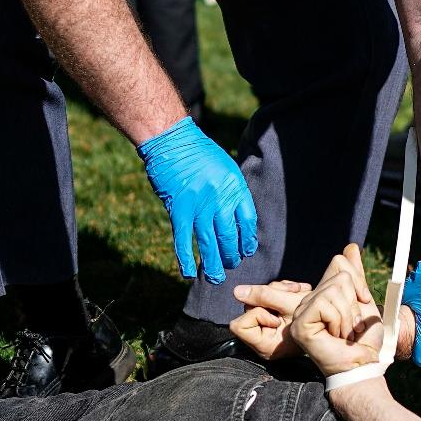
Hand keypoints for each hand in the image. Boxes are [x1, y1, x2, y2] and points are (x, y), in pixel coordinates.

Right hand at [137, 118, 258, 284]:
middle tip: (231, 264)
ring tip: (216, 278)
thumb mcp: (227, 167)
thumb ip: (233, 191)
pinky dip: (185, 258)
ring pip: (209, 242)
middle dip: (232, 254)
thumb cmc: (200, 153)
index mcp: (235, 187)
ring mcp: (198, 206)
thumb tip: (238, 217)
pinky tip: (188, 273)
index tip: (247, 250)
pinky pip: (183, 240)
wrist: (173, 142)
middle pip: (229, 235)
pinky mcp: (178, 210)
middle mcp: (219, 199)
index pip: (248, 221)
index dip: (248, 239)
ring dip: (213, 263)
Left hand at [227, 279, 312, 360]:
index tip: (277, 318)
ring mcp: (266, 330)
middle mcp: (261, 341)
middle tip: (291, 294)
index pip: (239, 326)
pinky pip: (266, 299)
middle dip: (269, 296)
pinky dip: (280, 291)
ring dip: (277, 290)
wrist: (332, 321)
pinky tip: (297, 291)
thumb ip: (263, 296)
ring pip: (258, 299)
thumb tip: (236, 291)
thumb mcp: (290, 304)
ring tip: (298, 291)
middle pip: (249, 308)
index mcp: (264, 345)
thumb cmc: (314, 318)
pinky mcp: (272, 319)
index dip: (256, 315)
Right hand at [233, 245, 387, 378]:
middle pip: (341, 276)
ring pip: (335, 289)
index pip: (339, 263)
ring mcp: (302, 311)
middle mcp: (309, 300)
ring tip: (345, 333)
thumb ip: (355, 276)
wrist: (362, 363)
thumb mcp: (363, 302)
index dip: (358, 284)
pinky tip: (335, 335)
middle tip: (352, 326)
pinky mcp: (301, 323)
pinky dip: (340, 321)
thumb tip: (350, 247)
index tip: (360, 308)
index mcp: (322, 294)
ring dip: (348, 316)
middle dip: (355, 304)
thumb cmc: (363, 340)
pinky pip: (326, 303)